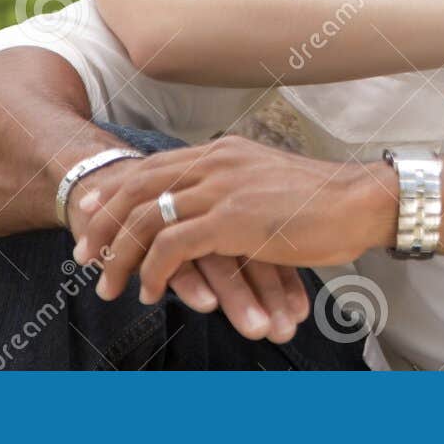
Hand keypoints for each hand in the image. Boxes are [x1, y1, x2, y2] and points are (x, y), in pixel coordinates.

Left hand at [72, 136, 389, 311]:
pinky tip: (151, 292)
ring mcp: (222, 188)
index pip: (152, 166)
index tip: (92, 215)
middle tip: (82, 254)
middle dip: (103, 223)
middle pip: (137, 187)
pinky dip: (153, 271)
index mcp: (220, 151)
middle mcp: (214, 161)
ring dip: (120, 255)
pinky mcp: (232, 220)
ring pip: (147, 217)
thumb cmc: (322, 203)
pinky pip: (172, 245)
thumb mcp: (265, 185)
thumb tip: (209, 215)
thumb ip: (232, 191)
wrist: (360, 203)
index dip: (116, 191)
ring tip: (109, 284)